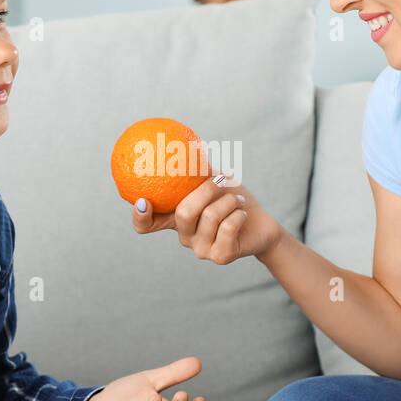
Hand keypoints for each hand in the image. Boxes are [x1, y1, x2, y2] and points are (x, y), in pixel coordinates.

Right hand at [131, 170, 284, 265]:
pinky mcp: (220, 256)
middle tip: (221, 180)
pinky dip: (239, 213)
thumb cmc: (233, 199)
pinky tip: (242, 214)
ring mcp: (201, 249)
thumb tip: (181, 143)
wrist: (261, 224)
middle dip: (206, 190)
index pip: (146, 225)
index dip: (139, 216)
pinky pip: (228, 227)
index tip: (142, 200)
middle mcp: (184, 236)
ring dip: (229, 200)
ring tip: (237, 199)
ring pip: (210, 216)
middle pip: (183, 213)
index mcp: (176, 219)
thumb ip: (196, 169)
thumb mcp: (214, 180)